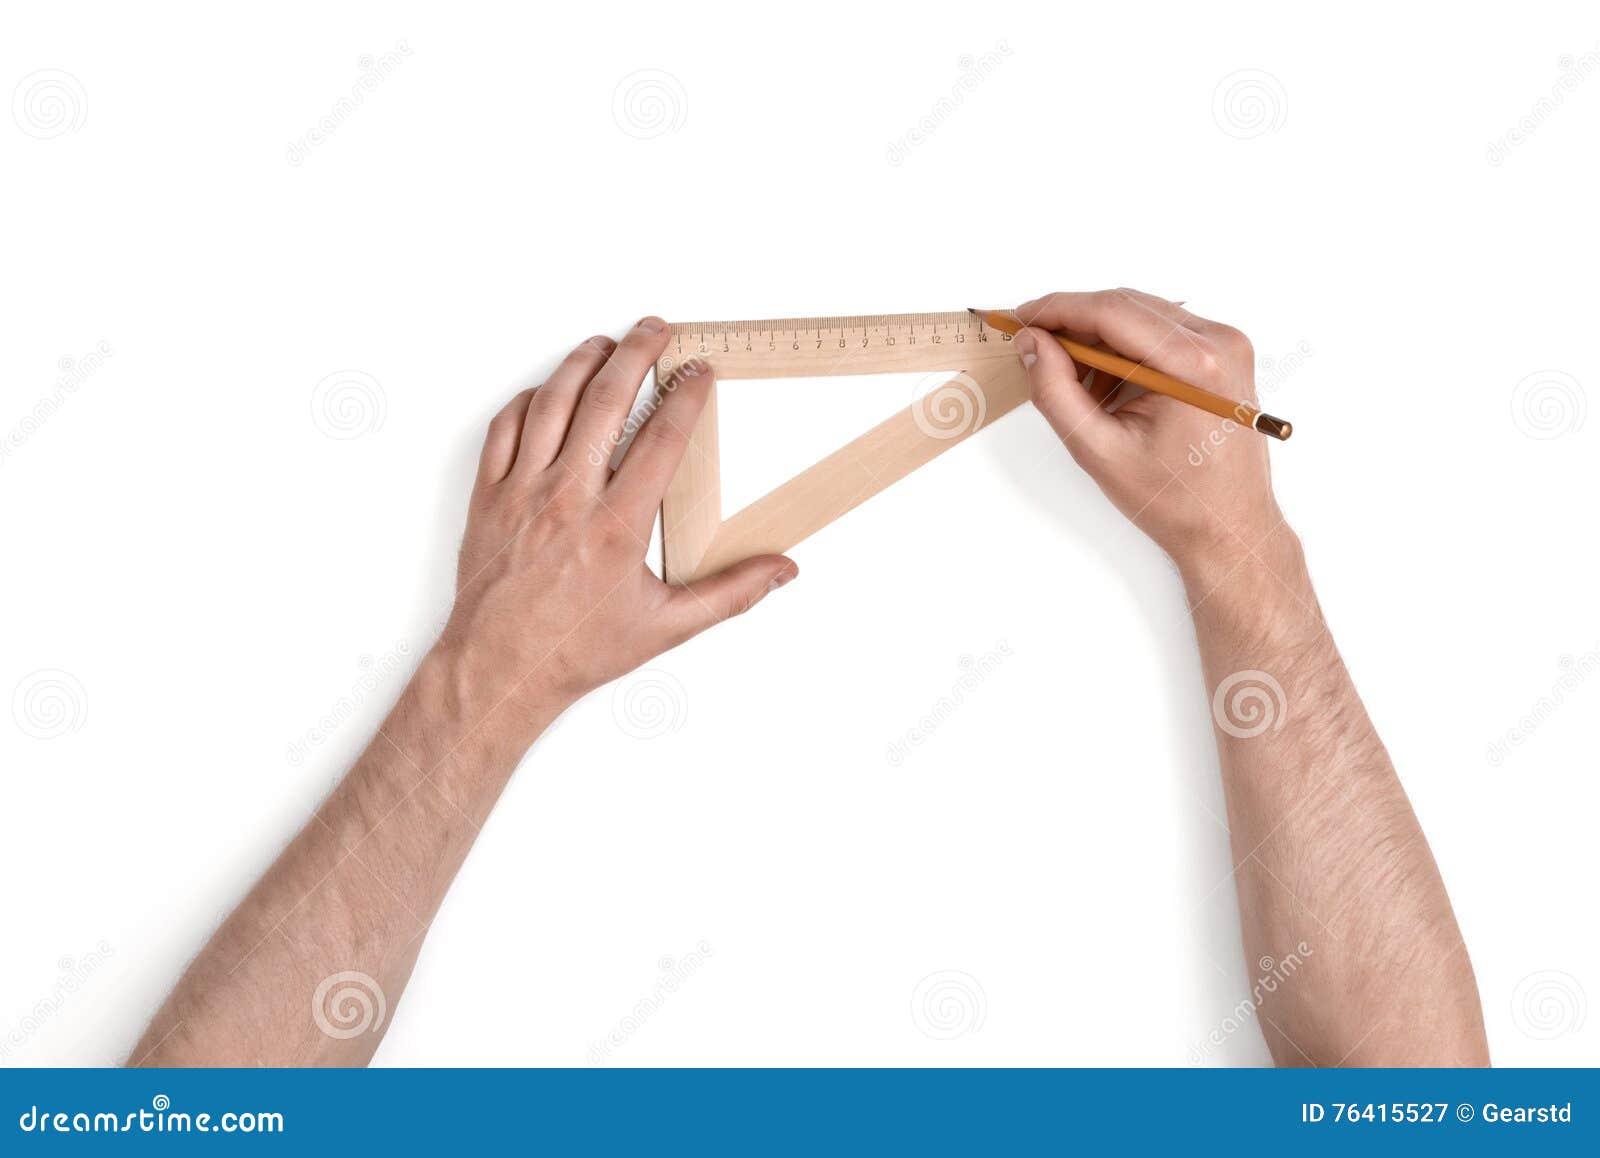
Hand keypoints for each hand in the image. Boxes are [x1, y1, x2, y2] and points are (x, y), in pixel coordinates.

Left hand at [438, 317, 796, 737]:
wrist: (499, 669)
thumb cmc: (578, 650)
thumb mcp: (666, 627)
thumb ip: (731, 593)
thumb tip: (783, 570)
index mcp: (617, 527)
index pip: (661, 439)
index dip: (686, 397)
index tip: (701, 372)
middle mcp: (568, 499)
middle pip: (605, 400)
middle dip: (636, 353)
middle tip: (657, 330)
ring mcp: (522, 492)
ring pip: (552, 403)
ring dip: (582, 363)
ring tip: (607, 343)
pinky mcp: (487, 496)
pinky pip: (504, 427)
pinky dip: (529, 400)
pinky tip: (549, 392)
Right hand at [1012, 289, 1284, 577]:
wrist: (1229, 527)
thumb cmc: (1176, 501)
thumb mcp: (1099, 449)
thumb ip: (1056, 391)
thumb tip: (1031, 344)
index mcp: (1195, 365)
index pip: (1112, 312)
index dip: (1058, 309)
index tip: (1019, 317)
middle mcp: (1219, 343)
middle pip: (1127, 306)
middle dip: (1074, 322)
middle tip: (1033, 346)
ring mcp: (1227, 345)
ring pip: (1142, 315)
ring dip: (1099, 338)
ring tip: (1074, 382)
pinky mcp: (1224, 354)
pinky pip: (1162, 331)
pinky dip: (1125, 349)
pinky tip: (1106, 386)